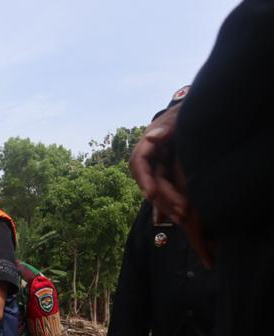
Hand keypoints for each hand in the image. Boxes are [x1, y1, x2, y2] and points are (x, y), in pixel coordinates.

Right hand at [130, 106, 189, 222]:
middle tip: (181, 213)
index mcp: (148, 144)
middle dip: (163, 198)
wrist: (200, 111)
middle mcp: (151, 157)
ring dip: (168, 205)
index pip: (139, 164)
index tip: (149, 194)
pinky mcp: (170, 171)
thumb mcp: (178, 116)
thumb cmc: (187, 112)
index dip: (143, 180)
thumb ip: (167, 127)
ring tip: (184, 219)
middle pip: (151, 182)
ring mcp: (160, 165)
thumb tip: (152, 137)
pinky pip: (168, 190)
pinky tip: (175, 218)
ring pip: (159, 189)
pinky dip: (170, 203)